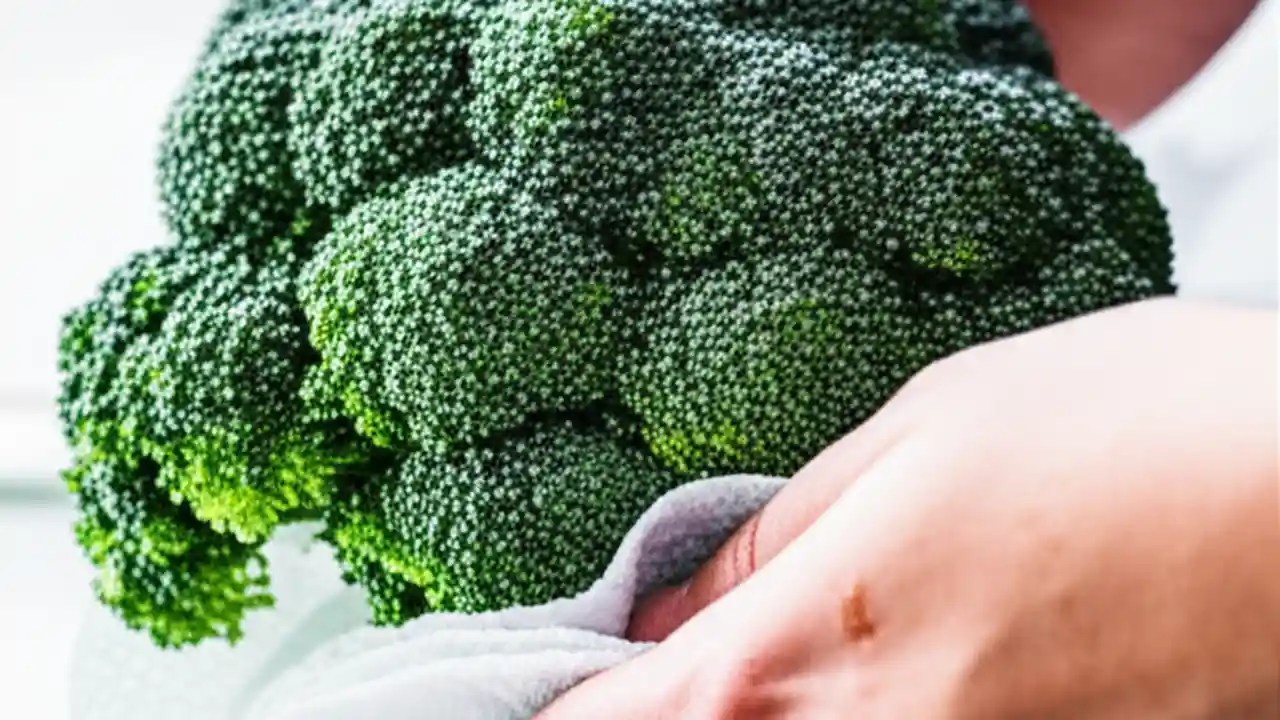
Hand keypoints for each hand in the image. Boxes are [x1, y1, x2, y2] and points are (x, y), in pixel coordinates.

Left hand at [538, 298, 1279, 718]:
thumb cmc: (1127, 433)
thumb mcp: (916, 434)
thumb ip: (769, 546)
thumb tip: (663, 620)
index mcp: (800, 659)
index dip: (556, 713)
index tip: (545, 686)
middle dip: (656, 716)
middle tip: (660, 662)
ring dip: (746, 719)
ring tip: (791, 655)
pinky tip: (879, 676)